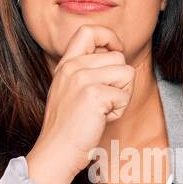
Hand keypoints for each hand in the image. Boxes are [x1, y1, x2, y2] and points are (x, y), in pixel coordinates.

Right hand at [25, 25, 134, 183]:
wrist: (56, 152)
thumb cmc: (67, 128)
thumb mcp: (70, 90)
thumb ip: (86, 71)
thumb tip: (115, 55)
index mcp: (66, 64)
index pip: (89, 30)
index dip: (109, 36)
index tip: (115, 51)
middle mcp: (72, 67)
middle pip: (118, 56)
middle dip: (120, 80)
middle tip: (105, 101)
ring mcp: (82, 79)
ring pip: (126, 73)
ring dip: (122, 95)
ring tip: (102, 110)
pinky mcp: (94, 95)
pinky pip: (124, 95)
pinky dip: (119, 111)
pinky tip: (101, 119)